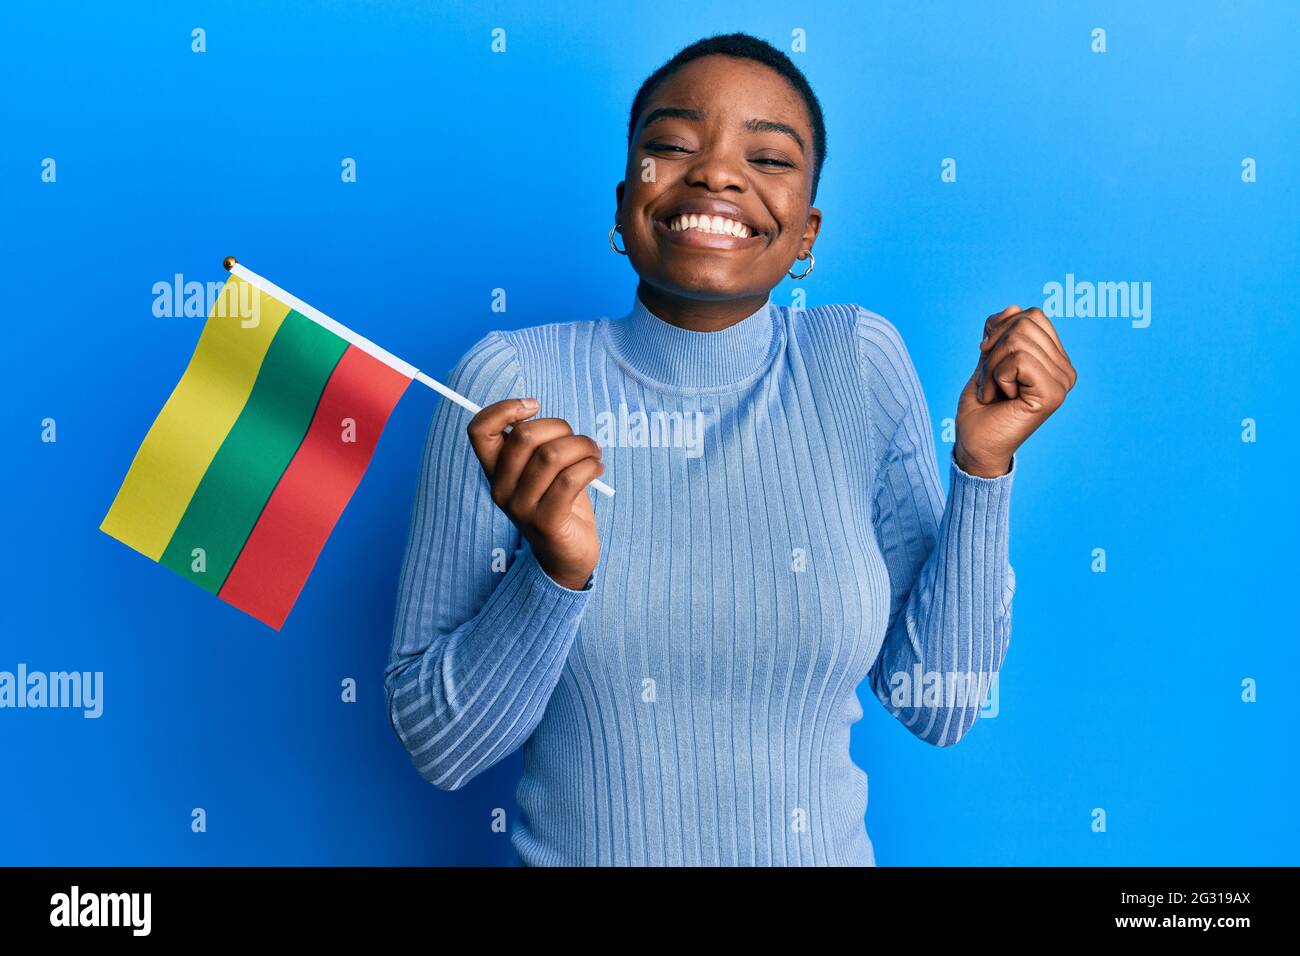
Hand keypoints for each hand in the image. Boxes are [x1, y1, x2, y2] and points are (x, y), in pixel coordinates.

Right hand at [467, 398, 603, 589]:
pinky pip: (569, 480)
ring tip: (594, 454)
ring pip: (551, 455)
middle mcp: (500, 488)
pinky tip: (598, 468)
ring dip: (582, 446)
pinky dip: (590, 467)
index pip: (479, 430)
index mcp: (495, 470)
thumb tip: (533, 407)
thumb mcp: (540, 468)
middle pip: (524, 436)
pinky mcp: (545, 523)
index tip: (534, 406)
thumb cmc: (558, 501)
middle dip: (561, 427)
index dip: (504, 408)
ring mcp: (520, 508)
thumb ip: (534, 442)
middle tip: (580, 441)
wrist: (568, 554)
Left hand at [954, 305, 1076, 477]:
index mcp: (1055, 359)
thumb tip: (1014, 307)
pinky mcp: (1052, 394)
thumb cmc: (981, 407)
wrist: (974, 444)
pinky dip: (996, 376)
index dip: (1000, 331)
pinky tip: (999, 399)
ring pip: (1018, 341)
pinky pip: (1018, 359)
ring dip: (992, 366)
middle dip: (994, 349)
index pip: (1031, 315)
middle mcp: (1066, 370)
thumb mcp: (987, 359)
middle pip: (1025, 323)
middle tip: (990, 381)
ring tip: (993, 392)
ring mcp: (1063, 382)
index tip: (989, 361)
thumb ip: (1001, 333)